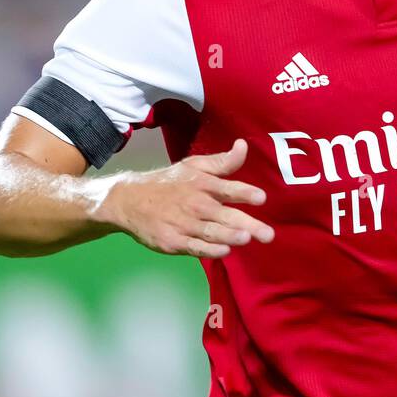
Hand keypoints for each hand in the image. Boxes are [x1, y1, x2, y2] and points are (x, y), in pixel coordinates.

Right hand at [98, 138, 274, 258]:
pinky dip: (209, 249)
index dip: (244, 193)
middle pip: (225, 216)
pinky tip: (224, 251)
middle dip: (248, 225)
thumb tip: (244, 145)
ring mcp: (183, 224)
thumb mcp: (193, 166)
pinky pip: (195, 247)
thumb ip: (222, 161)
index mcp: (203, 184)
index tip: (261, 198)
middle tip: (268, 234)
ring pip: (211, 232)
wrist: (128, 200)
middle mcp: (195, 204)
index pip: (228, 188)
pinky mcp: (173, 241)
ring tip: (246, 238)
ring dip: (229, 236)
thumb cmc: (168, 183)